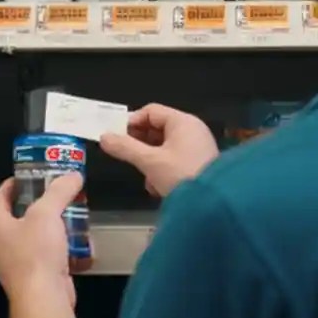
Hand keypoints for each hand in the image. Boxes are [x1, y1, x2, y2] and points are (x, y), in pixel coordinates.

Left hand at [0, 173, 85, 306]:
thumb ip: (59, 191)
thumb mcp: (47, 213)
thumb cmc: (37, 253)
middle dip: (36, 204)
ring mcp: (16, 262)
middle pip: (16, 216)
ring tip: (67, 212)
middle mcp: (0, 244)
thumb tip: (72, 175)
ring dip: (49, 225)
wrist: (44, 297)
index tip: (26, 176)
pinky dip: (57, 245)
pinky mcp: (33, 276)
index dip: (11, 184)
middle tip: (53, 192)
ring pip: (32, 236)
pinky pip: (44, 254)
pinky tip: (74, 238)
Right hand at [100, 103, 217, 197]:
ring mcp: (197, 148)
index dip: (131, 122)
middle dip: (140, 145)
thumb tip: (104, 137)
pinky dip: (163, 171)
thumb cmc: (181, 176)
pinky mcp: (199, 165)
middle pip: (157, 129)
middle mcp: (192, 130)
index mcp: (183, 122)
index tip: (116, 137)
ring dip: (150, 162)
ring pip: (164, 148)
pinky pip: (174, 161)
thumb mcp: (150, 162)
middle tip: (127, 157)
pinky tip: (158, 188)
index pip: (150, 111)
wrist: (214, 206)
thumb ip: (125, 148)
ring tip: (147, 178)